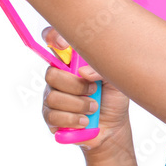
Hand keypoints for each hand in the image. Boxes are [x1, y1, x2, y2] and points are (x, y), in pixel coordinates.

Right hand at [40, 27, 130, 151]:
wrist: (113, 127)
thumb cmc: (113, 99)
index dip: (53, 38)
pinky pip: (53, 116)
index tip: (63, 45)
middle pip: (51, 74)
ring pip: (53, 97)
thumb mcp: (115, 80)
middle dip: (76, 86)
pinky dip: (73, 119)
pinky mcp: (50, 117)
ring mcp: (52, 97)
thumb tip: (83, 72)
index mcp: (72, 62)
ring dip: (79, 105)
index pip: (53, 42)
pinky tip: (84, 121)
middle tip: (94, 91)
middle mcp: (59, 77)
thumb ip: (102, 70)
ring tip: (93, 108)